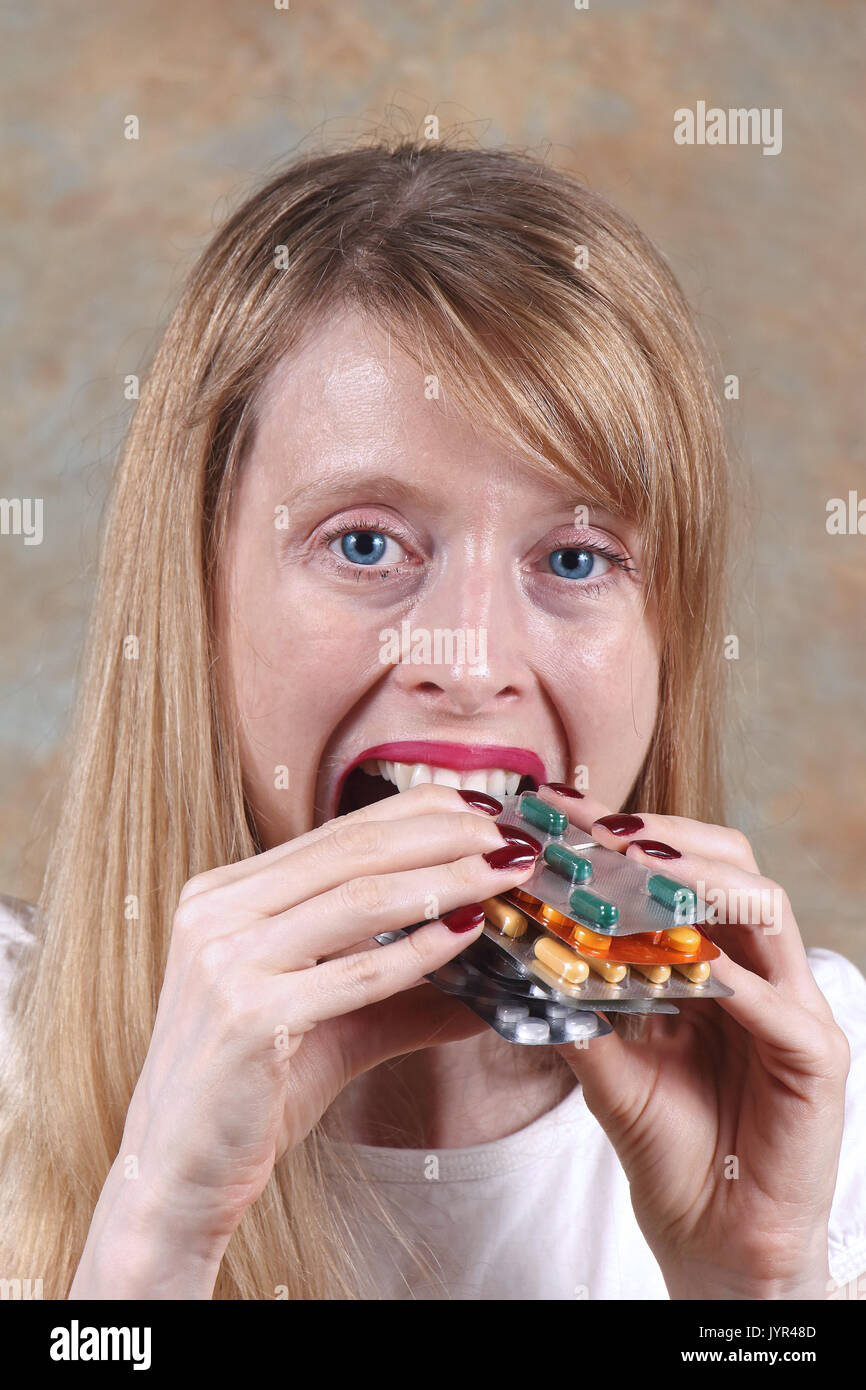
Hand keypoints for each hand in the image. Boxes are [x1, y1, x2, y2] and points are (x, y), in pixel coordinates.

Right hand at [93, 783, 539, 1276]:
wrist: (177, 1172)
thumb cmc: (250, 1090)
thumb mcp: (331, 1024)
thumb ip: (403, 996)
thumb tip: (488, 987)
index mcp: (226, 893)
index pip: (339, 832)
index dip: (419, 812)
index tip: (484, 810)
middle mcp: (218, 912)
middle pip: (353, 849)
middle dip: (443, 836)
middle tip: (509, 838)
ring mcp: (226, 960)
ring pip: (357, 898)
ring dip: (443, 879)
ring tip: (501, 874)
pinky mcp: (247, 1016)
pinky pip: (354, 973)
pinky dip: (418, 951)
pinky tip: (466, 935)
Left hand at [538, 784, 850, 1299]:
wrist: (712, 1240)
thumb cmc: (669, 1147)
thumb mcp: (608, 1065)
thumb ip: (579, 1005)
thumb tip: (524, 944)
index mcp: (714, 957)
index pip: (682, 870)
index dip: (629, 835)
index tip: (564, 813)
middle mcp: (758, 969)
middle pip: (733, 866)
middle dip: (668, 838)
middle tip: (603, 830)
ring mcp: (793, 1008)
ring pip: (766, 910)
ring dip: (700, 883)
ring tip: (639, 870)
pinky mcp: (815, 1058)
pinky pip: (779, 1003)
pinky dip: (734, 978)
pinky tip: (689, 967)